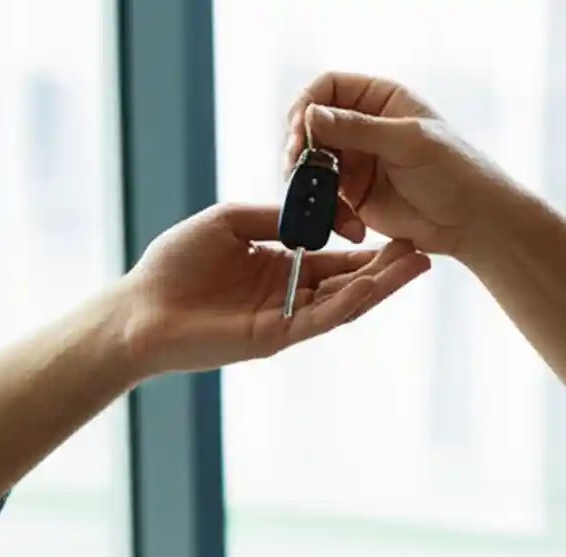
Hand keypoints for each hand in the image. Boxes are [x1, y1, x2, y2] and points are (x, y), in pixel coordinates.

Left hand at [119, 202, 430, 374]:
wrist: (138, 308)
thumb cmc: (173, 264)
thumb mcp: (228, 222)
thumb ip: (272, 216)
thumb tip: (312, 210)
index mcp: (277, 267)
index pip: (334, 258)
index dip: (367, 247)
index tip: (400, 230)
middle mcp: (287, 295)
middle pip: (349, 282)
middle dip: (388, 268)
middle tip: (426, 248)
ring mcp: (284, 318)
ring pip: (344, 302)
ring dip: (382, 285)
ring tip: (419, 263)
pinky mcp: (273, 336)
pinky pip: (320, 318)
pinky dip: (350, 303)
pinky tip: (375, 286)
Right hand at [284, 72, 535, 258]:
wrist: (473, 223)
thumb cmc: (454, 172)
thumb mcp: (407, 142)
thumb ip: (358, 128)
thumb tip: (310, 115)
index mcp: (380, 99)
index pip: (328, 88)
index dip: (307, 104)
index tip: (300, 130)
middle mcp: (363, 127)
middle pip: (311, 127)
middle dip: (299, 148)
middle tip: (295, 167)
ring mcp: (357, 162)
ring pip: (311, 164)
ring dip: (308, 183)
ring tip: (316, 200)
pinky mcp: (354, 197)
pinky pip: (324, 198)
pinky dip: (327, 212)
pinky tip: (348, 225)